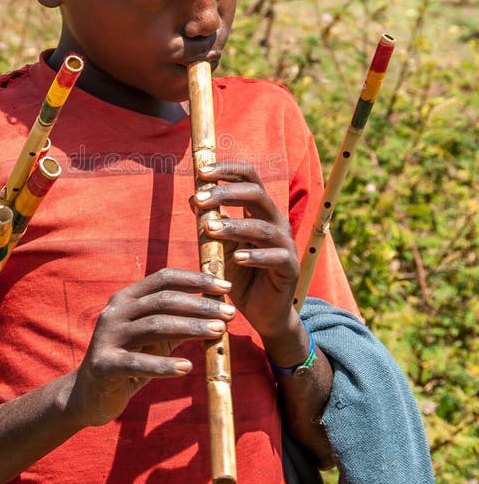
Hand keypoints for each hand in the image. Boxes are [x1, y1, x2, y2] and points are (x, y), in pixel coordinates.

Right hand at [74, 268, 234, 426]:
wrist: (89, 394)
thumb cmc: (129, 359)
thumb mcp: (154, 337)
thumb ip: (177, 321)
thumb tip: (216, 312)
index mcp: (127, 298)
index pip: (164, 278)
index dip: (196, 280)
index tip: (225, 287)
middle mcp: (115, 312)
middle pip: (163, 301)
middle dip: (200, 305)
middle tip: (229, 314)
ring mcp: (108, 337)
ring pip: (154, 326)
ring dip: (189, 328)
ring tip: (217, 333)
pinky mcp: (105, 365)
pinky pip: (138, 363)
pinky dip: (164, 365)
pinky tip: (186, 368)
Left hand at [193, 161, 298, 340]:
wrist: (262, 312)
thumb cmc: (241, 275)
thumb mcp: (220, 246)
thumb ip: (211, 222)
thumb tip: (193, 197)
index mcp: (260, 211)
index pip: (249, 178)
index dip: (227, 171)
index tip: (201, 172)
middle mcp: (275, 222)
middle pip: (257, 194)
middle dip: (227, 193)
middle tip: (201, 199)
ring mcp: (285, 244)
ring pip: (263, 226)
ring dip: (234, 226)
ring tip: (211, 229)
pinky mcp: (289, 268)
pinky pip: (276, 257)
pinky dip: (255, 256)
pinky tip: (237, 258)